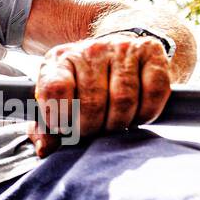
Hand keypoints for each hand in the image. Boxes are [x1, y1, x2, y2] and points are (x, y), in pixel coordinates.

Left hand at [28, 33, 172, 157]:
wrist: (115, 51)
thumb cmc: (80, 83)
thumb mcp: (55, 100)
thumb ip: (45, 127)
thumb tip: (46, 150)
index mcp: (59, 60)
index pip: (55, 88)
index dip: (59, 116)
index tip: (64, 129)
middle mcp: (90, 50)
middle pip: (92, 102)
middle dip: (92, 128)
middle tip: (92, 133)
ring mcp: (122, 48)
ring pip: (124, 100)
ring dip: (118, 124)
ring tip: (112, 126)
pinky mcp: (151, 51)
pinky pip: (154, 91)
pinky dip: (146, 114)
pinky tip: (136, 117)